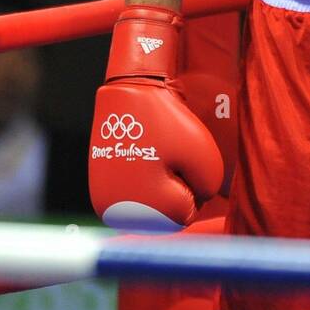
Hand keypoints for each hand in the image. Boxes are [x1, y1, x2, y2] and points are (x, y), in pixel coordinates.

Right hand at [89, 6, 222, 229]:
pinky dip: (142, 185)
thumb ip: (210, 187)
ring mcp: (103, 201)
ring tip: (157, 157)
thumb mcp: (205, 155)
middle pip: (166, 217)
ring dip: (159, 189)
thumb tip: (196, 200)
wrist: (129, 92)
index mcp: (145, 207)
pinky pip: (133, 199)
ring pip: (150, 209)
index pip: (186, 213)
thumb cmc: (168, 122)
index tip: (181, 159)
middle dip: (176, 190)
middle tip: (170, 158)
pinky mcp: (99, 189)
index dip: (192, 185)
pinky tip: (143, 160)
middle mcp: (117, 212)